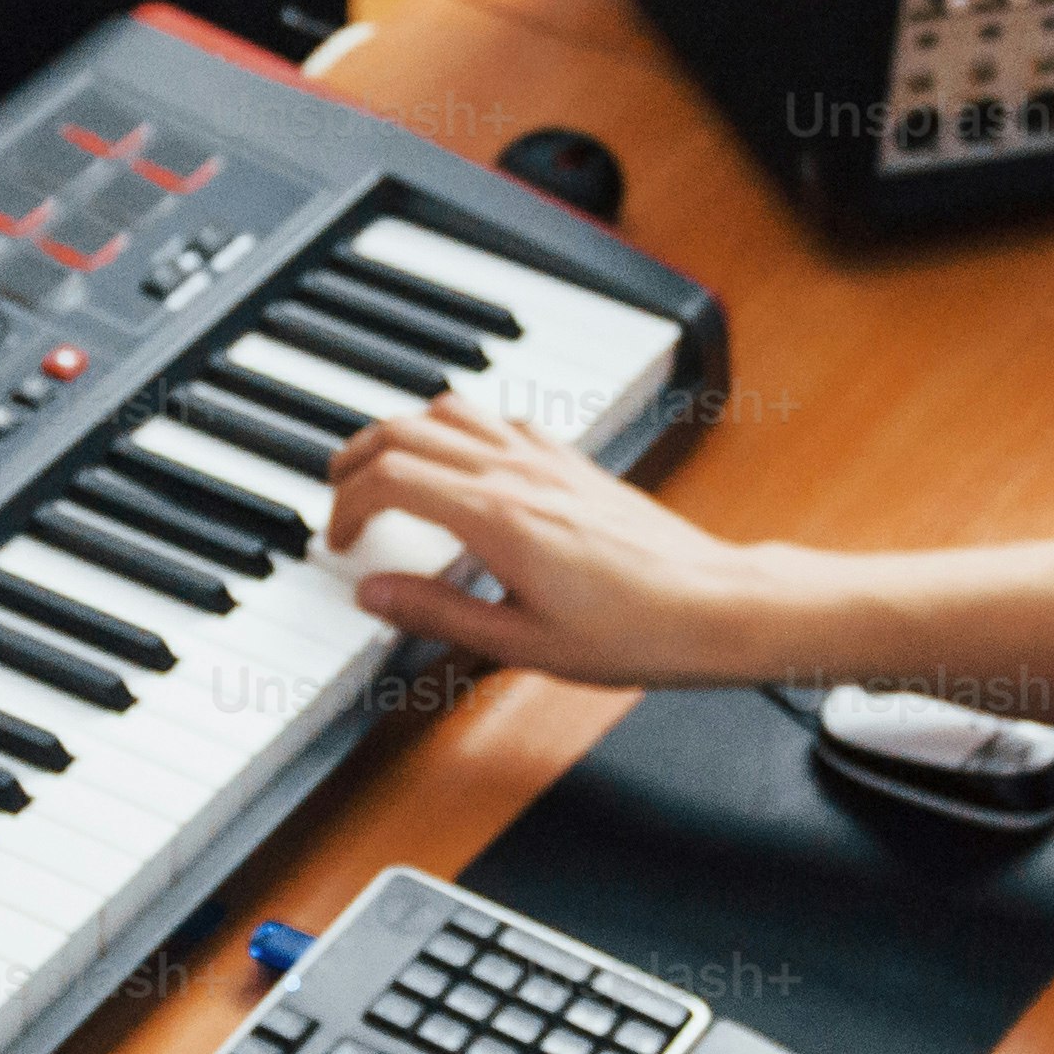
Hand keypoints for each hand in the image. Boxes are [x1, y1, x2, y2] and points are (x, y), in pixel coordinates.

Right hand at [321, 396, 793, 684]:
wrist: (715, 605)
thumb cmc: (633, 632)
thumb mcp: (522, 644)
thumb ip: (438, 614)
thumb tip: (373, 594)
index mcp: (497, 517)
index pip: (390, 480)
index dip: (347, 507)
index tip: (340, 543)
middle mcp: (518, 473)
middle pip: (406, 431)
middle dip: (355, 458)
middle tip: (337, 496)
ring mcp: (549, 459)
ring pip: (450, 410)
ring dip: (403, 433)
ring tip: (383, 471)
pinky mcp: (574, 461)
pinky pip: (501, 420)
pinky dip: (461, 431)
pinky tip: (463, 467)